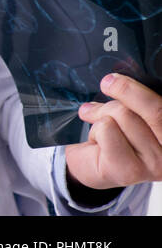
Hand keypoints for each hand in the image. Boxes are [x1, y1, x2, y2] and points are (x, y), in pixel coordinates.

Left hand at [65, 73, 161, 194]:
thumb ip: (137, 97)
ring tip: (100, 124)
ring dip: (102, 114)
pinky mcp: (132, 171)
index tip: (122, 77)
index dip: (143, 91)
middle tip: (107, 83)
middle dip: (125, 91)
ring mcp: (156, 164)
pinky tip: (98, 139)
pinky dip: (95, 128)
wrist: (93, 165)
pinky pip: (107, 129)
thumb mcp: (131, 110)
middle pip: (155, 110)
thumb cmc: (116, 133)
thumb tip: (120, 76)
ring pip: (125, 116)